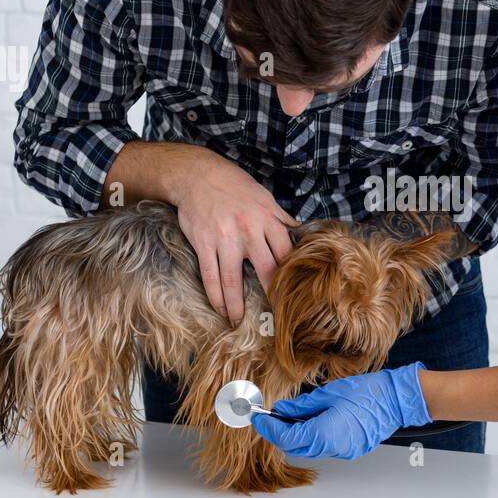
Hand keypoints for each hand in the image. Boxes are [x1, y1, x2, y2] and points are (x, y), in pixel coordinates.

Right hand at [173, 148, 297, 324]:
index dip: (291, 276)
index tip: (294, 293)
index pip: (287, 254)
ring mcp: (225, 239)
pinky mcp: (204, 243)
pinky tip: (219, 308)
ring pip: (233, 280)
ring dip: (237, 305)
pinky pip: (210, 276)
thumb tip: (299, 231)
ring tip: (239, 322)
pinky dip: (215, 296)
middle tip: (274, 316)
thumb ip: (280, 218)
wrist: (197, 174)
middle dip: (271, 296)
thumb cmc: (234, 185)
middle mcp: (249, 231)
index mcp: (268, 220)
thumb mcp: (264, 197)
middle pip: (266, 271)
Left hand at [250, 363, 431, 459]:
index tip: (258, 418)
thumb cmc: (367, 392)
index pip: (287, 437)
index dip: (269, 428)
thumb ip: (302, 405)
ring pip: (309, 448)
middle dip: (279, 433)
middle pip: (295, 447)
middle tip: (269, 418)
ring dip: (295, 436)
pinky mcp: (351, 449)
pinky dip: (312, 436)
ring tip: (289, 417)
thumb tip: (282, 410)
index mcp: (324, 433)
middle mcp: (332, 448)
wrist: (396, 400)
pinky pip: (324, 447)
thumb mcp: (329, 393)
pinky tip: (310, 421)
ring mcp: (343, 451)